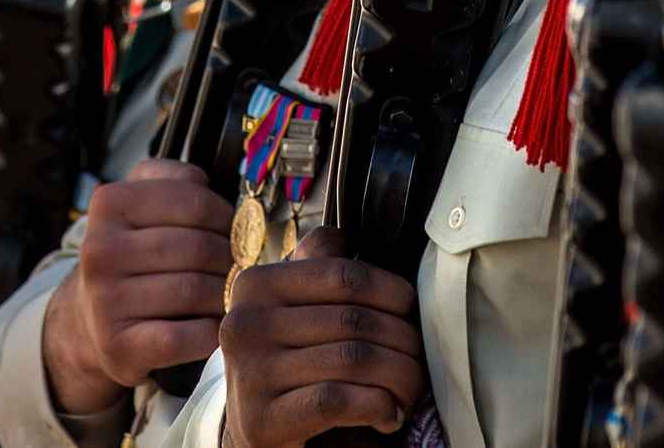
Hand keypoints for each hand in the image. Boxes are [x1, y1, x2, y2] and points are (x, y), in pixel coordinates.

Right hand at [42, 158, 232, 412]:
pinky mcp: (119, 346)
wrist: (93, 318)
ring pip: (196, 290)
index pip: (193, 201)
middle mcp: (99, 251)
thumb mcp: (144, 202)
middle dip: (231, 258)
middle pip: (198, 247)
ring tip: (227, 292)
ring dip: (225, 293)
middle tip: (238, 265)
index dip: (225, 216)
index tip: (230, 230)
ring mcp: (105, 301)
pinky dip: (212, 330)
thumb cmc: (135, 254)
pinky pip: (188, 335)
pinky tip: (212, 324)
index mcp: (109, 204)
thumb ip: (178, 180)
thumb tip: (217, 189)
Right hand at [220, 227, 425, 447]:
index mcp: (255, 285)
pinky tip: (388, 414)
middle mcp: (244, 324)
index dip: (393, 292)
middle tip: (418, 359)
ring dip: (399, 377)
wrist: (252, 431)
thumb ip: (315, 265)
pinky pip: (338, 400)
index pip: (345, 275)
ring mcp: (249, 374)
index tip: (410, 313)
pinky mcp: (261, 421)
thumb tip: (345, 236)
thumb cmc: (287, 360)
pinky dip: (377, 406)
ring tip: (409, 388)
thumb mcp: (291, 306)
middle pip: (354, 320)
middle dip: (403, 341)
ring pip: (353, 360)